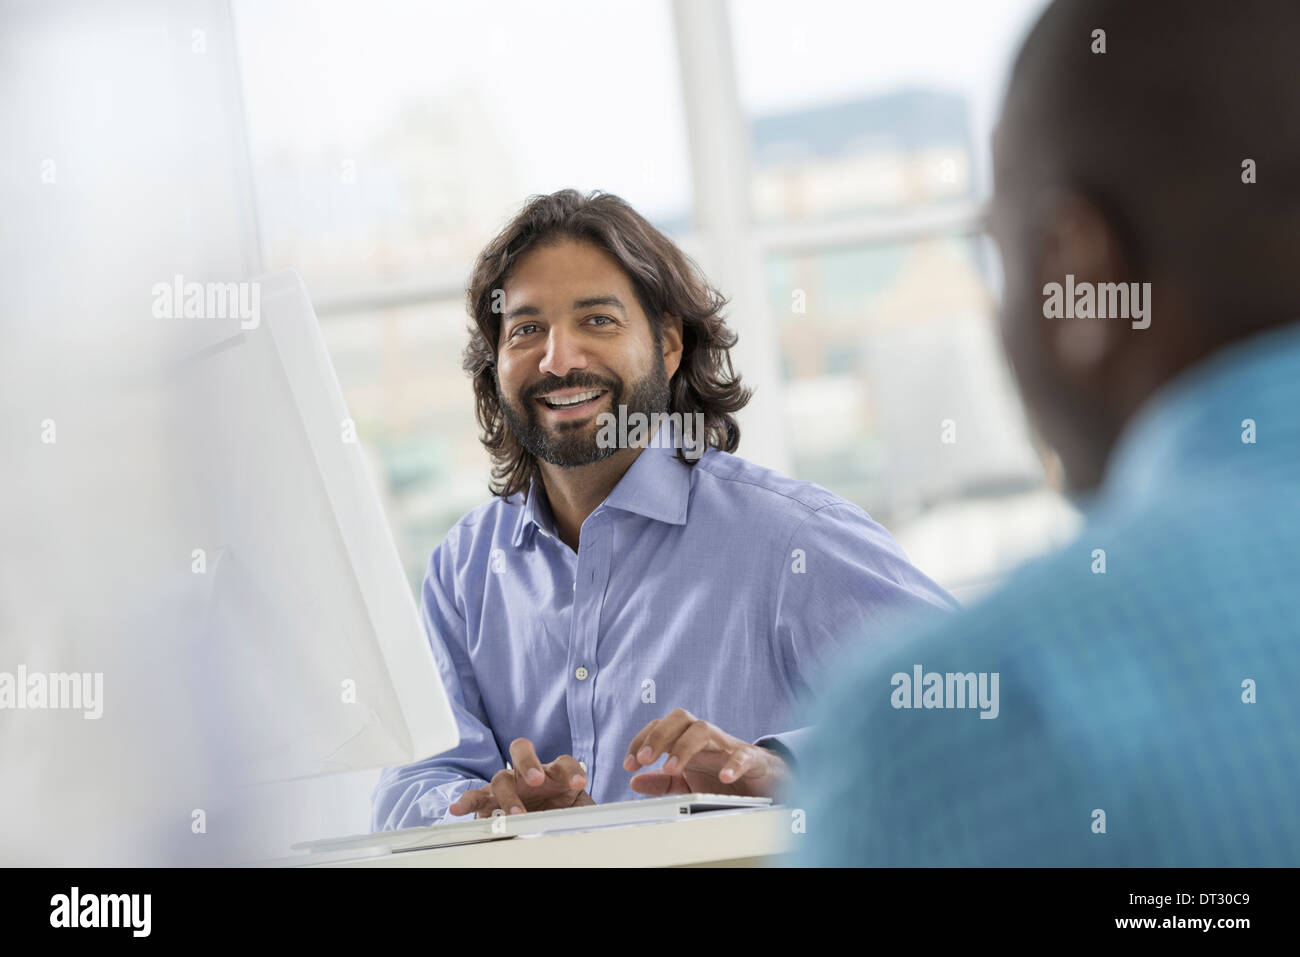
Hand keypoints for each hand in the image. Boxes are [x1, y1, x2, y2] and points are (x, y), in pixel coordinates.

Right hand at [448, 737, 595, 817]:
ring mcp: (507, 785)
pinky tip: (458, 809)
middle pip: (524, 752)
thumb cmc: (558, 814)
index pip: (564, 761)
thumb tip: (601, 822)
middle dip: (530, 763)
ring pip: (501, 777)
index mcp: (555, 773)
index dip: (571, 769)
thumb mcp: (576, 813)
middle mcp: (529, 773)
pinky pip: (475, 797)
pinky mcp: (488, 801)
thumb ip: (585, 812)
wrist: (537, 827)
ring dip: (508, 794)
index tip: (580, 781)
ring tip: (516, 814)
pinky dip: (467, 801)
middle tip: (538, 780)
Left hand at [622, 708, 790, 797]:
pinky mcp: (752, 759)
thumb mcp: (688, 782)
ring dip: (683, 747)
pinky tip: (723, 777)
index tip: (628, 765)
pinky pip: (742, 755)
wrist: (766, 782)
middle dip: (658, 736)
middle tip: (643, 760)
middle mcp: (706, 738)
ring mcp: (728, 746)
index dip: (641, 741)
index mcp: (687, 741)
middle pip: (679, 718)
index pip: (660, 727)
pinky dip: (732, 765)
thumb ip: (662, 782)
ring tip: (670, 769)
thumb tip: (634, 781)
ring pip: (703, 730)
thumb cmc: (723, 776)